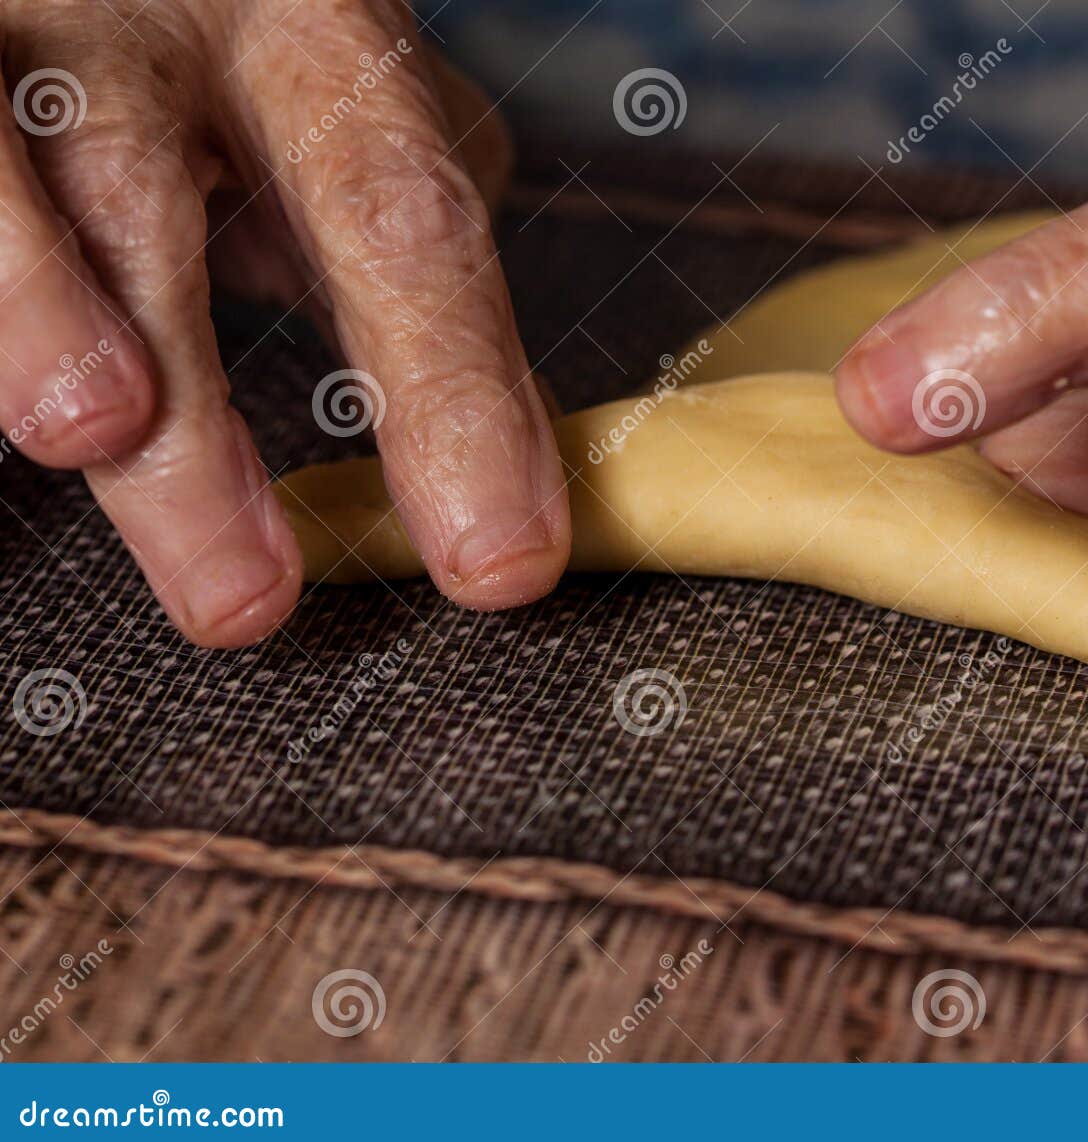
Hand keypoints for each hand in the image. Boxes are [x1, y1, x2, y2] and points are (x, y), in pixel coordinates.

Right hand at [0, 1, 567, 646]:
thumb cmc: (239, 31)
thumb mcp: (342, 106)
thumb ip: (405, 243)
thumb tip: (502, 425)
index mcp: (317, 45)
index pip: (404, 228)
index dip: (455, 397)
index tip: (499, 561)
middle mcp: (164, 20)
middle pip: (168, 214)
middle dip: (202, 426)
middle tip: (243, 601)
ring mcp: (23, 24)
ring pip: (3, 172)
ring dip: (35, 311)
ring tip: (89, 433)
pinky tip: (12, 388)